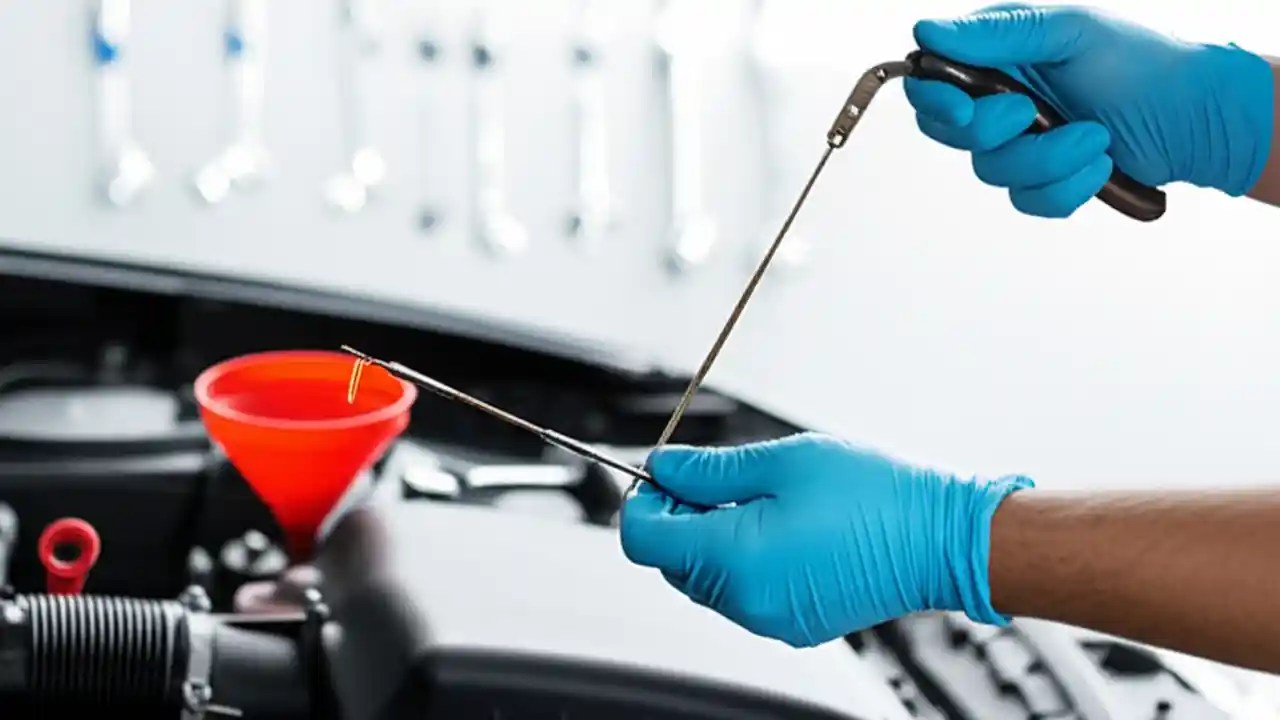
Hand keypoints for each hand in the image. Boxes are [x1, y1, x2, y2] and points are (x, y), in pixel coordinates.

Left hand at [619, 432, 1031, 647]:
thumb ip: (710, 469)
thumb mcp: (782, 461)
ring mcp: (770, 619)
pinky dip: (743, 560)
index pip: (643, 539)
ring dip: (712, 538)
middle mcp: (746, 601)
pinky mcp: (793, 624)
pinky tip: (782, 527)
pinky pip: (742, 593)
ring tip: (762, 500)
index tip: (668, 475)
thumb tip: (664, 467)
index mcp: (735, 560)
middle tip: (718, 479)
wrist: (941, 539)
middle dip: (680, 517)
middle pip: (670, 561)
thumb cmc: (875, 497)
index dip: (646, 500)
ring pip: (704, 578)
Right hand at [905, 4, 1273, 217]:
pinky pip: (1027, 201)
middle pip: (948, 132)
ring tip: (1095, 137)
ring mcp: (1018, 143)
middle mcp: (999, 99)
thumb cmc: (1141, 63)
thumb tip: (927, 33)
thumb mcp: (1070, 31)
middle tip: (1030, 112)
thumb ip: (997, 34)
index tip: (962, 106)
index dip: (934, 99)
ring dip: (1047, 159)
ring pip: (992, 172)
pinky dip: (1066, 188)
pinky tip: (1100, 165)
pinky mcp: (1042, 181)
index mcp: (996, 54)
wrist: (1197, 118)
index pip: (931, 80)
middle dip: (991, 131)